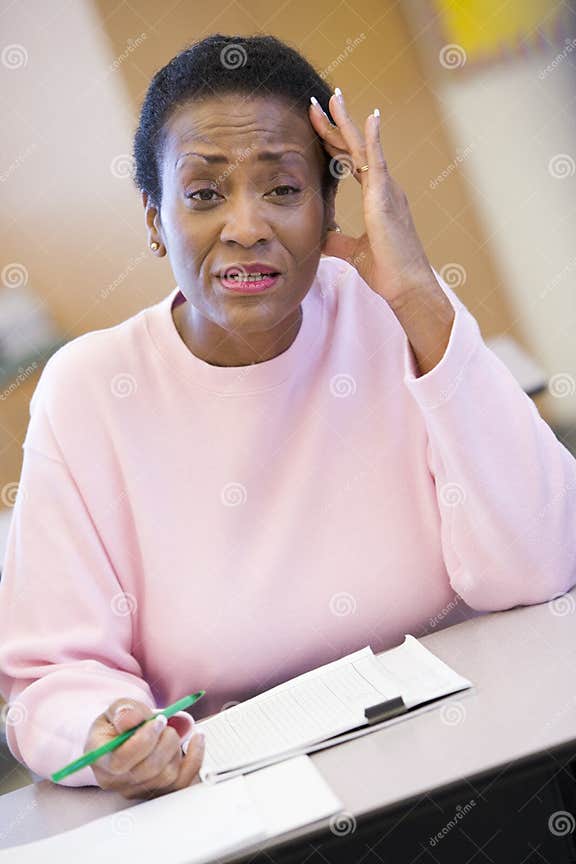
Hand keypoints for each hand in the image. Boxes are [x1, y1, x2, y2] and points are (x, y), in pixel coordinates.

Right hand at [85, 698, 205, 800]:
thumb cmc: (120, 723)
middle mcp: (116, 781)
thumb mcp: (117, 709)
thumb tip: (130, 720)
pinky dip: (194, 759)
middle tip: (165, 722)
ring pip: (167, 775)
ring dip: (176, 748)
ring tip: (169, 732)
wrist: (126, 735)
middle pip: (148, 769)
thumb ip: (123, 710)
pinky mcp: (158, 792)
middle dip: (165, 740)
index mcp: (100, 758)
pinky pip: (182, 783)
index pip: (121, 761)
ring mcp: (137, 790)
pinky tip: (196, 740)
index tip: (158, 720)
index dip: (144, 740)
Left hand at [309, 89, 435, 306]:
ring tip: (332, 98)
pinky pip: (378, 162)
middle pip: (353, 148)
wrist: (405, 285)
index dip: (332, 143)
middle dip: (334, 125)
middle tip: (316, 102)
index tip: (317, 125)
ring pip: (362, 147)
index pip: (350, 162)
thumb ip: (338, 241)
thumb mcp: (353, 252)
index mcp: (377, 197)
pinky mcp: (385, 197)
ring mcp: (386, 189)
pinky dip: (373, 138)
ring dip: (346, 122)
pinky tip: (369, 117)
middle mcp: (384, 187)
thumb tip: (321, 236)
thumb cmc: (387, 271)